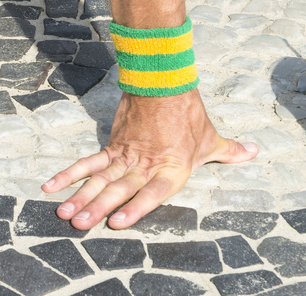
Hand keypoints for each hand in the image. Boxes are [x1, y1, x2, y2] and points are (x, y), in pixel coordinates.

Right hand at [43, 89, 257, 229]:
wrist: (164, 80)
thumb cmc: (189, 113)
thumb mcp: (211, 138)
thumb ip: (229, 152)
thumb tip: (254, 152)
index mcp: (171, 169)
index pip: (152, 192)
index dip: (135, 208)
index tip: (117, 222)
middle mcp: (146, 165)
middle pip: (118, 189)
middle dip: (97, 207)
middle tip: (78, 224)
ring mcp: (126, 155)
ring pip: (99, 179)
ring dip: (80, 197)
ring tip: (64, 214)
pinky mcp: (112, 145)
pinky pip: (88, 163)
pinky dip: (70, 174)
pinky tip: (52, 186)